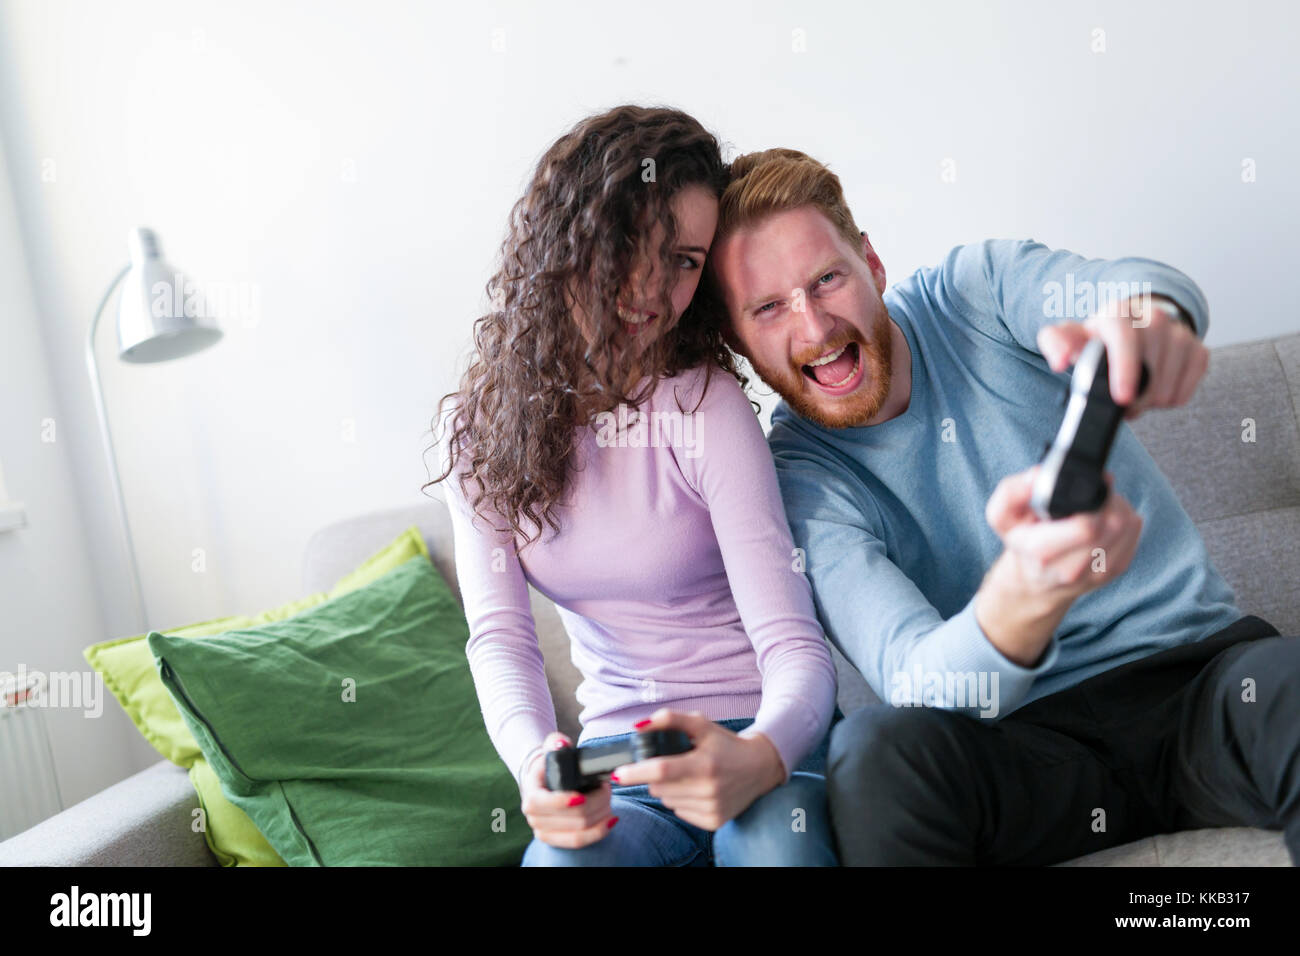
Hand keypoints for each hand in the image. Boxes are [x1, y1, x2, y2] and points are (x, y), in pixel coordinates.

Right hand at [519, 731, 616, 848]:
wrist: (543, 782)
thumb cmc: (550, 764)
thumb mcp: (551, 749)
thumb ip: (556, 742)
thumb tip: (561, 744)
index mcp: (531, 793)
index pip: (543, 803)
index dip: (564, 802)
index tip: (582, 796)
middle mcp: (533, 816)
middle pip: (571, 818)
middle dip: (595, 803)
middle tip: (607, 789)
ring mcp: (543, 830)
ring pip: (578, 831)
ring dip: (599, 816)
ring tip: (610, 801)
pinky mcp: (555, 840)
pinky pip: (578, 841)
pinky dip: (598, 832)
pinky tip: (610, 821)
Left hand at [610, 709, 785, 830]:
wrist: (759, 768)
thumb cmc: (726, 744)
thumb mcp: (702, 724)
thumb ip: (670, 719)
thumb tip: (638, 726)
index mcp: (704, 763)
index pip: (662, 770)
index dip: (636, 772)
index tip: (618, 773)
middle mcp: (709, 789)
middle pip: (659, 788)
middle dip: (655, 776)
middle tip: (672, 764)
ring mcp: (711, 809)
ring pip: (667, 801)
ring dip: (668, 789)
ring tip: (689, 776)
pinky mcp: (714, 822)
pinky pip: (680, 812)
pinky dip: (681, 801)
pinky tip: (697, 789)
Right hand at [976, 466, 1142, 664]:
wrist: (1035, 582)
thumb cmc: (1022, 542)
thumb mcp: (1002, 516)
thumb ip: (1012, 491)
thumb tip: (1038, 476)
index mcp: (1042, 552)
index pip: (1088, 527)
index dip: (1096, 498)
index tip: (1092, 484)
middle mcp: (1072, 568)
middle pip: (1114, 523)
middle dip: (1109, 498)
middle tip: (1095, 489)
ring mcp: (1098, 572)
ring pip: (1128, 525)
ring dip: (1119, 505)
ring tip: (1099, 502)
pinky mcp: (1116, 570)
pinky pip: (1134, 533)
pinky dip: (1126, 517)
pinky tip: (1107, 516)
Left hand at [1036, 294, 1207, 418]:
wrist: (1135, 326)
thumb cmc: (1099, 337)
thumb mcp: (1071, 337)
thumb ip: (1056, 344)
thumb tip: (1061, 360)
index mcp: (1119, 313)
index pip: (1126, 338)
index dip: (1126, 369)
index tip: (1122, 397)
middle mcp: (1154, 318)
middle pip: (1150, 371)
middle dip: (1131, 397)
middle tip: (1116, 398)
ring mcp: (1180, 334)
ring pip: (1167, 389)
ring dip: (1147, 401)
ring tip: (1133, 391)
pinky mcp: (1199, 351)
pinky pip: (1184, 393)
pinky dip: (1166, 399)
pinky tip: (1154, 387)